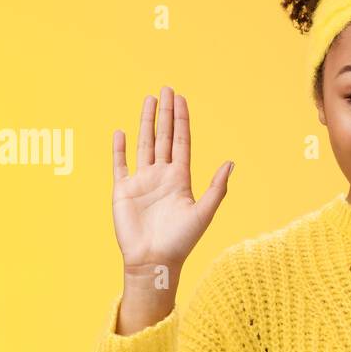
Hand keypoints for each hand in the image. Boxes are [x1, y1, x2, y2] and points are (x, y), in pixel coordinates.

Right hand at [112, 85, 233, 274]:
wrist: (154, 261)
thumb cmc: (181, 242)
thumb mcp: (204, 213)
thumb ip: (216, 188)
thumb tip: (231, 163)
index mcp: (180, 179)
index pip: (181, 142)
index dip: (181, 121)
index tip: (181, 99)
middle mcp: (161, 176)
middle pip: (163, 138)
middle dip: (165, 114)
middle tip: (166, 89)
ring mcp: (142, 182)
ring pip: (144, 145)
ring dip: (146, 123)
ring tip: (148, 101)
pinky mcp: (123, 191)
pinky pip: (120, 164)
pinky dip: (119, 148)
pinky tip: (121, 131)